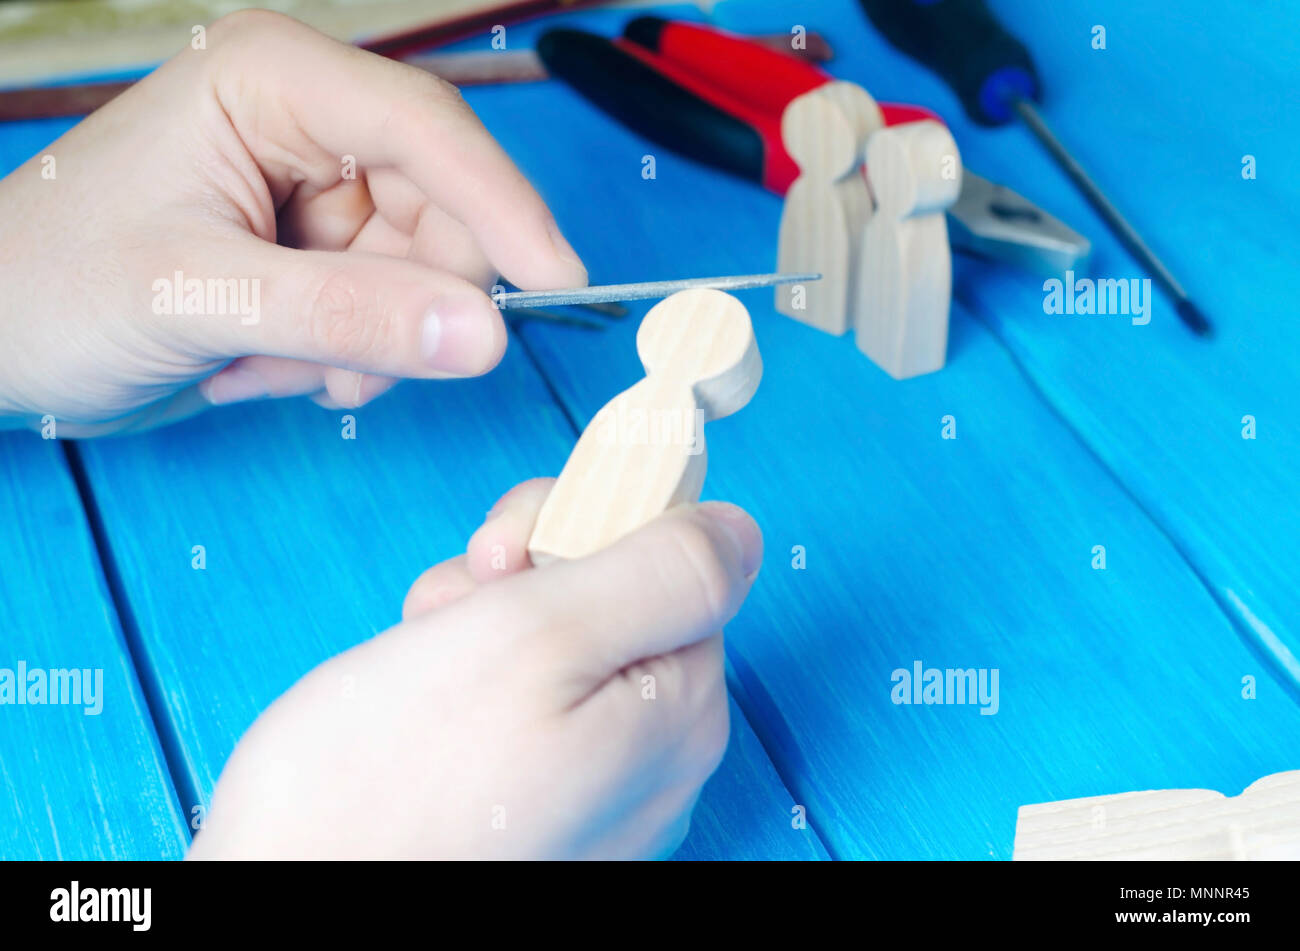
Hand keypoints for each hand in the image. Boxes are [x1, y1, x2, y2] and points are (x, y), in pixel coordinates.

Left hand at [0, 10, 585, 434]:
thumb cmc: (52, 285)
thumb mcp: (201, 295)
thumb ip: (348, 313)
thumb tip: (487, 335)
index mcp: (275, 81)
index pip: (429, 130)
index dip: (503, 207)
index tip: (557, 283)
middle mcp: (309, 124)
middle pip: (442, 211)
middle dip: (404, 304)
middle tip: (337, 366)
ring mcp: (315, 192)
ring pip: (422, 276)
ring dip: (363, 344)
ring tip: (270, 362)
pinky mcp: (315, 253)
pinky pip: (388, 312)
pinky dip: (344, 357)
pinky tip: (266, 363)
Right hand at [187, 481, 762, 859]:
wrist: (282, 893)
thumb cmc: (389, 778)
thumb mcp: (540, 635)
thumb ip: (660, 573)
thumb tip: (737, 529)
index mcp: (679, 716)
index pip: (672, 564)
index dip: (586, 532)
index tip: (508, 557)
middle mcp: (651, 763)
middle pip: (614, 599)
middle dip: (525, 579)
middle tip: (458, 610)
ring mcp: (591, 791)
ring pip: (553, 640)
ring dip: (481, 619)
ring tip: (423, 656)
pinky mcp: (530, 803)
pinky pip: (516, 701)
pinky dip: (462, 672)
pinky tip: (414, 695)